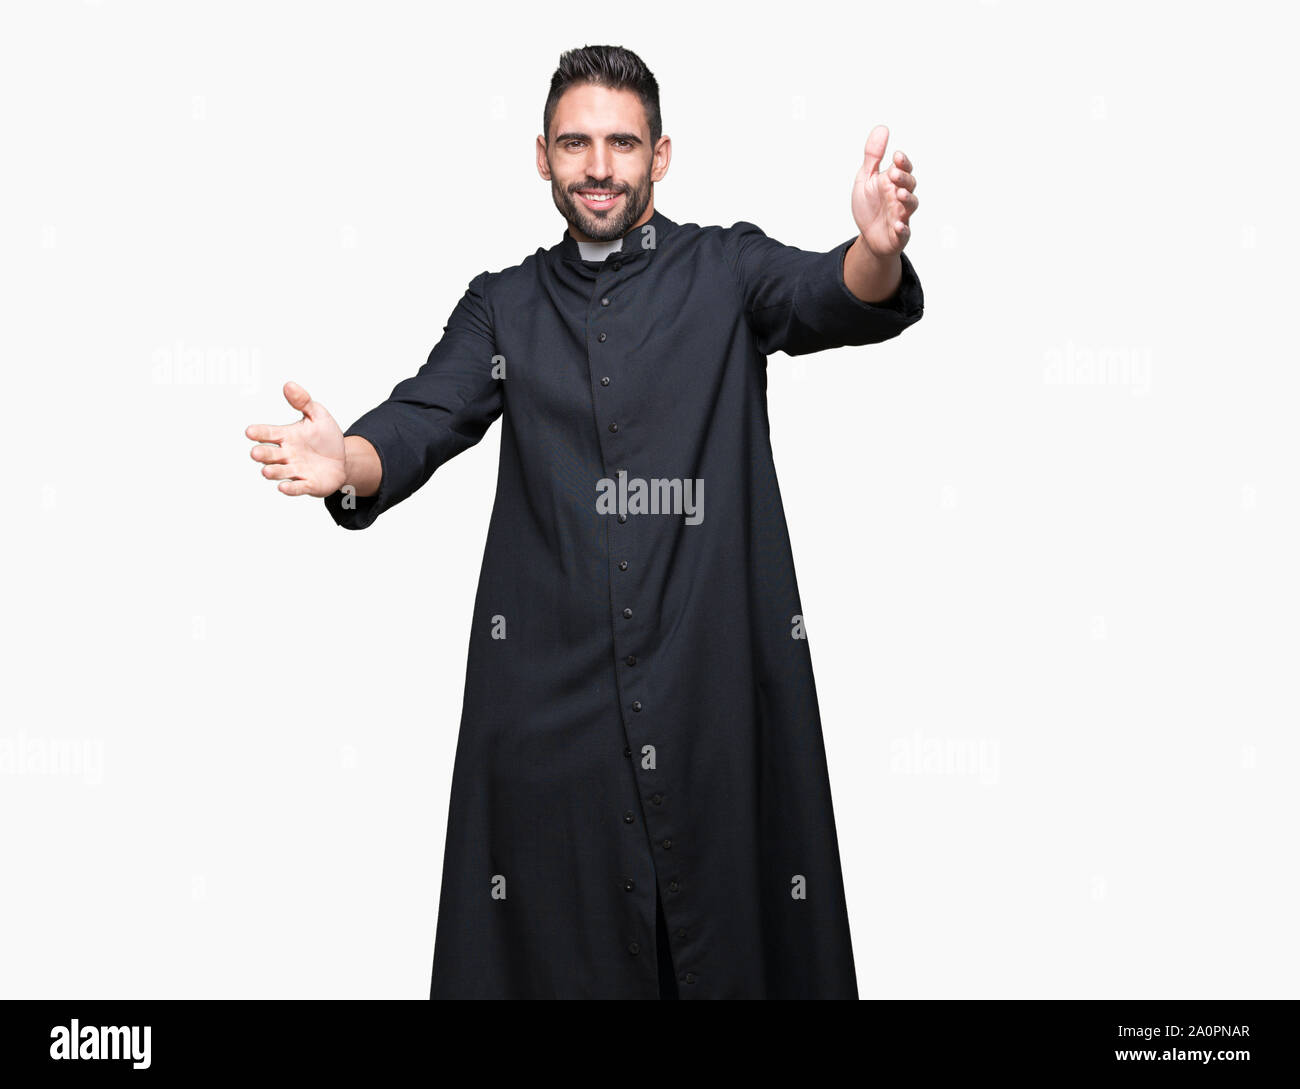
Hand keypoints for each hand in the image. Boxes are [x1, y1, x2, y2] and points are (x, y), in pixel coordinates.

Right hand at [245, 381, 347, 496]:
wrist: (343, 459)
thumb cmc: (326, 438)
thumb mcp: (318, 416)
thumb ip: (304, 402)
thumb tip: (288, 385)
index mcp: (286, 436)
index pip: (269, 434)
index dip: (259, 433)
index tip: (250, 431)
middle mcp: (287, 454)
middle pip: (269, 455)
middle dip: (262, 454)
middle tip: (255, 453)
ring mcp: (296, 470)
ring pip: (279, 472)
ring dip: (273, 472)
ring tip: (267, 471)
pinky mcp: (307, 484)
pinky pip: (297, 488)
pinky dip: (290, 488)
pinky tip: (283, 487)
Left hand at [851, 124, 917, 258]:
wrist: (869, 236)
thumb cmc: (870, 206)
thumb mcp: (866, 179)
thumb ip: (873, 156)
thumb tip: (882, 128)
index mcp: (892, 182)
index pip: (903, 168)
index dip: (902, 162)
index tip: (896, 156)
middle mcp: (900, 197)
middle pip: (909, 184)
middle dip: (904, 178)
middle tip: (894, 174)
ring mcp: (901, 215)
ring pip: (910, 206)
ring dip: (907, 199)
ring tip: (899, 194)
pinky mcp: (898, 234)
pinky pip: (904, 232)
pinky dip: (902, 229)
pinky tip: (898, 225)